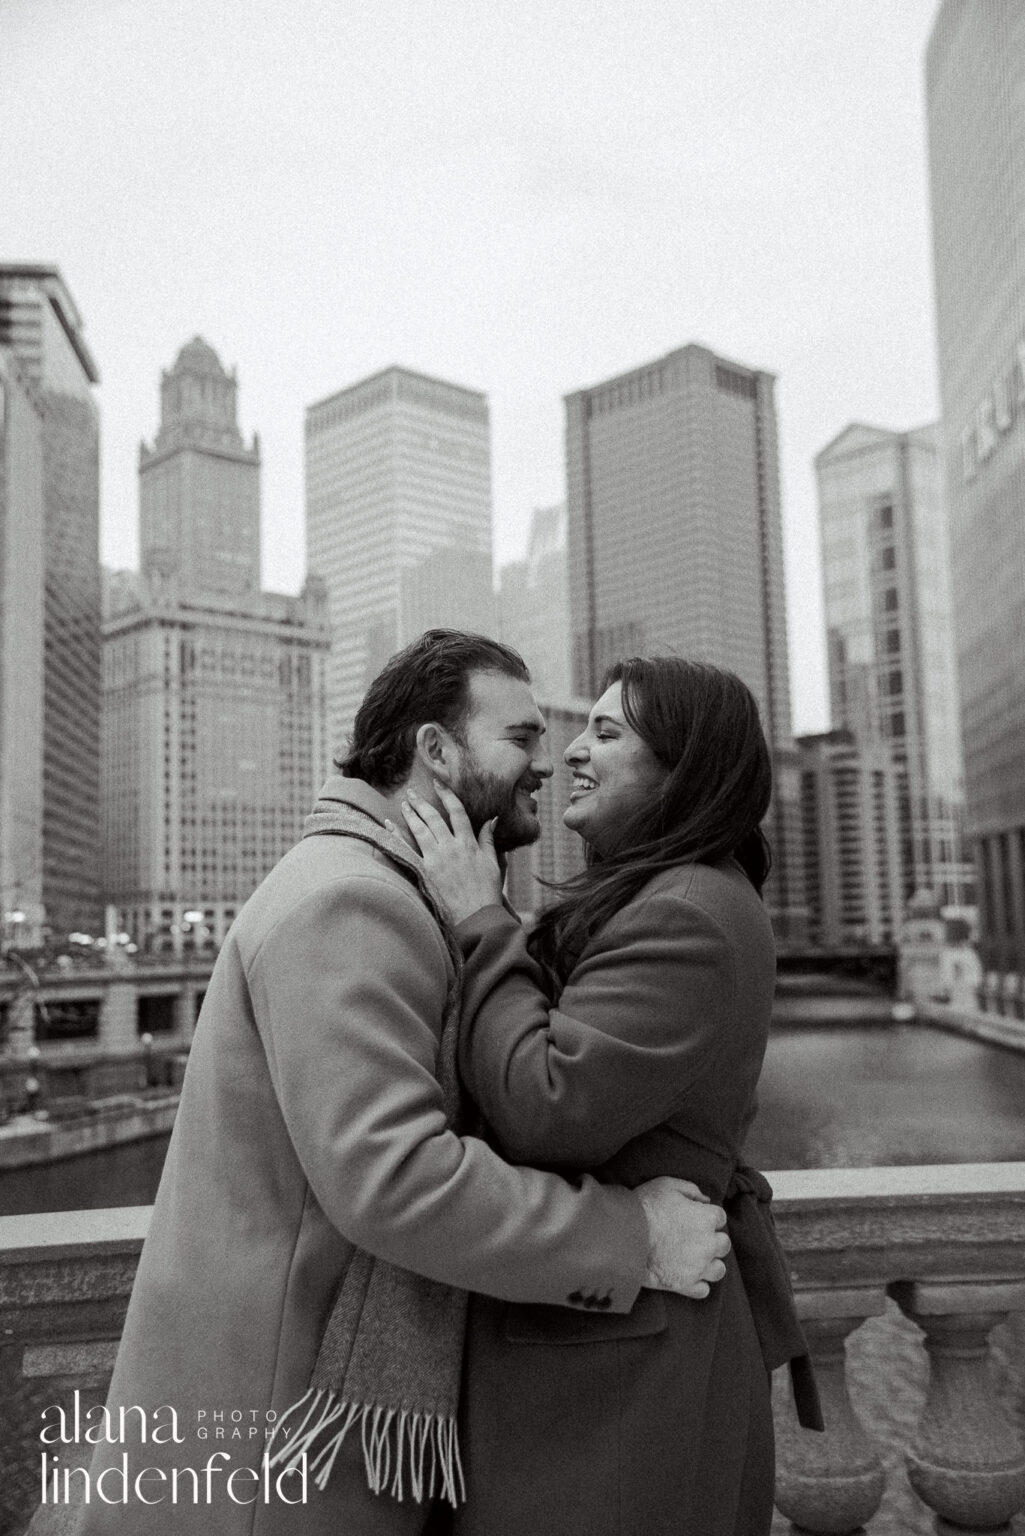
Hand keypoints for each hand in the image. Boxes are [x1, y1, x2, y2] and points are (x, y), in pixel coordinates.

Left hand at [398, 785, 504, 923]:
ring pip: (420, 830)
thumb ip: (489, 840)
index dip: (447, 795)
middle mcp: (451, 847)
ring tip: (404, 804)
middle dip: (422, 802)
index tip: (439, 784)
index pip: (457, 812)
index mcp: (469, 844)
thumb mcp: (493, 863)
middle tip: (412, 792)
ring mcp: (436, 859)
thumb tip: (492, 819)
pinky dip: (396, 836)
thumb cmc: (487, 892)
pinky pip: (407, 850)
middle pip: (434, 818)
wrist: (477, 917)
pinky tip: (388, 825)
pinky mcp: (425, 872)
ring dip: (410, 815)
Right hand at [635, 1177, 730, 1299]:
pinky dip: (697, 1284)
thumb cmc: (645, 1207)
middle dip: (713, 1240)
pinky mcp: (685, 1285)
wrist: (625, 1236)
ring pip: (718, 1270)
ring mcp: (698, 1267)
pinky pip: (703, 1290)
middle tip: (695, 1238)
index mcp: (707, 1218)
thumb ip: (691, 1190)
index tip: (695, 1217)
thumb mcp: (667, 1185)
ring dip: (710, 1264)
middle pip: (724, 1244)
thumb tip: (705, 1200)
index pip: (720, 1217)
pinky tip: (686, 1275)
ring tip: (695, 1259)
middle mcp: (708, 1244)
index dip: (707, 1216)